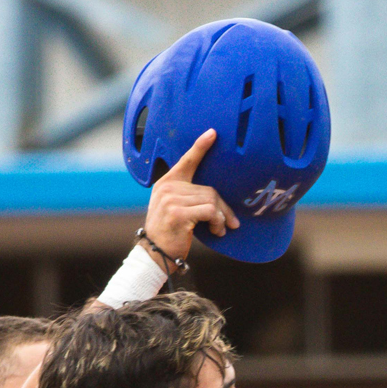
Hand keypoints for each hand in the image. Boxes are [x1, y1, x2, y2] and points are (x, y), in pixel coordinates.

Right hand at [144, 128, 239, 258]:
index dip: (201, 146)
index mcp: (167, 183)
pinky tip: (216, 231)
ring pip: (211, 200)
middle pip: (209, 189)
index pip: (186, 161)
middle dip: (223, 207)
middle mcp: (167, 188)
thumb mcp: (175, 208)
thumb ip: (189, 196)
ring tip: (221, 229)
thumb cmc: (170, 232)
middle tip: (231, 222)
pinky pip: (209, 211)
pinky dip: (217, 222)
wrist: (155, 254)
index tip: (213, 133)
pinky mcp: (177, 213)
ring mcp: (171, 200)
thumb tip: (216, 199)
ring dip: (221, 217)